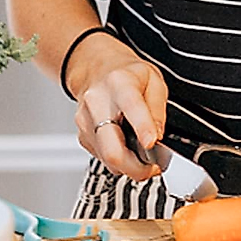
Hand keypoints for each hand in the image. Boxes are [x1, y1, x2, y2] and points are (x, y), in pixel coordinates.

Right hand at [67, 32, 168, 181]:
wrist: (97, 70)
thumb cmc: (127, 75)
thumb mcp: (153, 80)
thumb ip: (158, 109)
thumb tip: (158, 136)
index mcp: (119, 83)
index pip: (130, 106)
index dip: (142, 127)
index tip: (151, 142)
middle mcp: (97, 102)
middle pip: (112, 147)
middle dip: (135, 168)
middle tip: (153, 169)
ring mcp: (85, 121)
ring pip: (107, 158)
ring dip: (129, 167)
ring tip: (143, 158)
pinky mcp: (82, 136)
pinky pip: (102, 158)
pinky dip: (118, 161)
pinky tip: (126, 148)